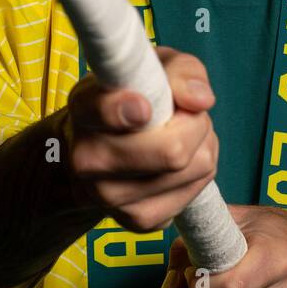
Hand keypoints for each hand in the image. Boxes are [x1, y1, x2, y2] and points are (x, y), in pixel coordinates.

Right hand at [59, 46, 218, 233]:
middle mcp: (88, 158)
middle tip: (187, 110)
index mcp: (84, 108)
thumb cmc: (133, 95)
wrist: (101, 147)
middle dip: (195, 124)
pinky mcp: (136, 221)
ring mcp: (110, 197)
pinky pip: (193, 193)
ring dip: (202, 145)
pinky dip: (199, 171)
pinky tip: (180, 160)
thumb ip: (180, 71)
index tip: (143, 108)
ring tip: (181, 131)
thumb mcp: (153, 66)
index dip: (123, 111)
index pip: (102, 112)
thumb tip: (201, 99)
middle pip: (170, 151)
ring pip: (191, 170)